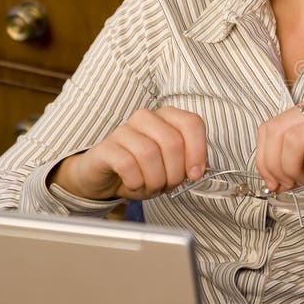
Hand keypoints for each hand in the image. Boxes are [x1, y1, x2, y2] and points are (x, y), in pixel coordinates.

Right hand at [49, 107, 206, 200]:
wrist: (106, 177)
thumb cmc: (142, 170)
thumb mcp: (170, 167)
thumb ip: (187, 164)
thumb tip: (197, 170)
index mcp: (166, 117)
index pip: (192, 123)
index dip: (198, 151)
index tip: (195, 174)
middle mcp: (146, 118)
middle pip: (172, 142)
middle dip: (174, 173)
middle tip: (167, 185)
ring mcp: (124, 130)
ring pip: (150, 154)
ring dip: (154, 180)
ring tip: (149, 186)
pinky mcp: (106, 147)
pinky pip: (127, 164)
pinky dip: (135, 182)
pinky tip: (133, 184)